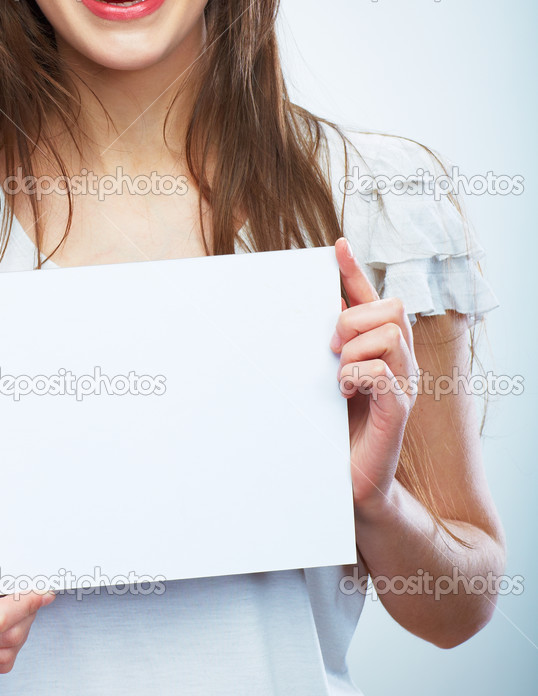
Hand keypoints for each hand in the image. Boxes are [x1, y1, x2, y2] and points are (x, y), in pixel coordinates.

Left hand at [330, 238, 417, 515]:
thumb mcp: (327, 374)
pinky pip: (383, 372)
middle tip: (331, 347)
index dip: (355, 270)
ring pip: (388, 334)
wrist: (349, 480)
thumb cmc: (335, 426)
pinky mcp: (398, 410)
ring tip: (340, 374)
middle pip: (391, 306)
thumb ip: (328, 343)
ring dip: (353, 349)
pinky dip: (357, 376)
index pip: (373, 296)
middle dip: (353, 318)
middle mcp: (399, 360)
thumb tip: (323, 306)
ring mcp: (403, 384)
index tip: (336, 247)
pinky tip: (345, 392)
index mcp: (380, 348)